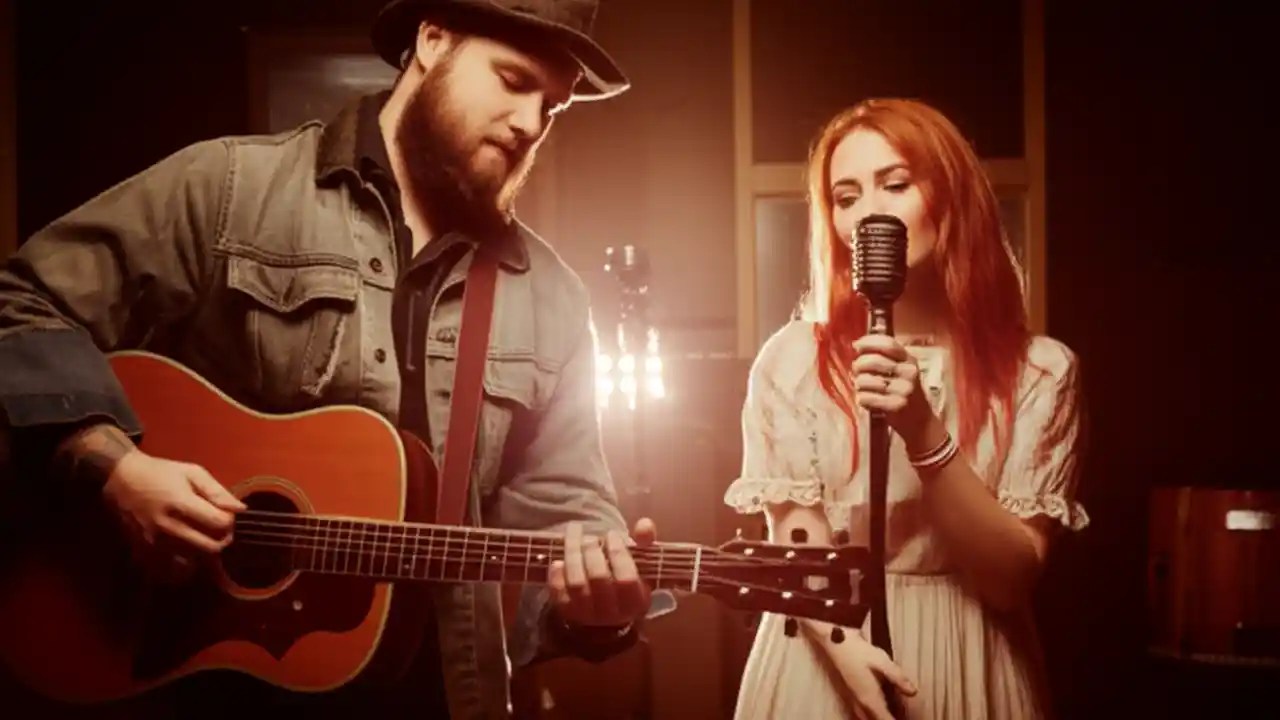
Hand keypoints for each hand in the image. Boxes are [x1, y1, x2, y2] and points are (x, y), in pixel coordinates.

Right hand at [66, 425, 246, 581]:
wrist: (121, 479)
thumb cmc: (161, 472)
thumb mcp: (192, 472)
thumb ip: (217, 491)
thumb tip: (240, 509)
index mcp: (181, 504)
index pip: (219, 524)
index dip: (231, 521)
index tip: (228, 515)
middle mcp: (168, 527)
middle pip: (210, 547)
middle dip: (222, 539)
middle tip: (220, 530)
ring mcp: (154, 542)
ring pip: (193, 562)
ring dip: (204, 553)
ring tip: (204, 539)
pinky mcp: (143, 551)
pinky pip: (170, 571)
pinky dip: (183, 566)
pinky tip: (187, 554)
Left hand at [548, 517, 655, 628]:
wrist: (607, 611)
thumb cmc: (628, 580)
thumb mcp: (642, 564)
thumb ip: (646, 543)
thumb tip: (644, 524)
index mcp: (636, 603)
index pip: (626, 579)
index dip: (618, 553)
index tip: (612, 534)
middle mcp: (612, 613)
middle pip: (598, 578)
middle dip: (592, 549)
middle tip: (590, 536)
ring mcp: (587, 615)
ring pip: (576, 583)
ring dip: (573, 554)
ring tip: (574, 536)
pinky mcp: (567, 613)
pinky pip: (558, 592)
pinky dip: (557, 574)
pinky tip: (559, 560)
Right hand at [830, 627, 916, 719]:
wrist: (837, 643)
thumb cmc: (858, 651)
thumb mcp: (883, 662)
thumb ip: (899, 678)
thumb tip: (913, 691)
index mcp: (870, 699)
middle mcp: (861, 703)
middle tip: (898, 717)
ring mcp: (854, 699)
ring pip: (866, 719)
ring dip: (878, 717)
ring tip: (889, 715)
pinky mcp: (851, 695)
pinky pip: (861, 714)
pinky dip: (870, 715)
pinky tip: (876, 709)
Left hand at [852, 334, 936, 447]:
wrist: (920, 421)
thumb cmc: (904, 392)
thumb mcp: (902, 370)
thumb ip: (885, 358)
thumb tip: (857, 346)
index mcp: (909, 360)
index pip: (888, 344)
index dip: (868, 342)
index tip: (857, 346)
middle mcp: (908, 373)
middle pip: (873, 361)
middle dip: (858, 365)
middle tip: (857, 371)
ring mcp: (903, 390)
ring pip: (865, 380)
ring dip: (858, 384)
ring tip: (864, 389)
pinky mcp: (895, 406)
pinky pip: (866, 397)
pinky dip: (861, 399)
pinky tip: (867, 400)